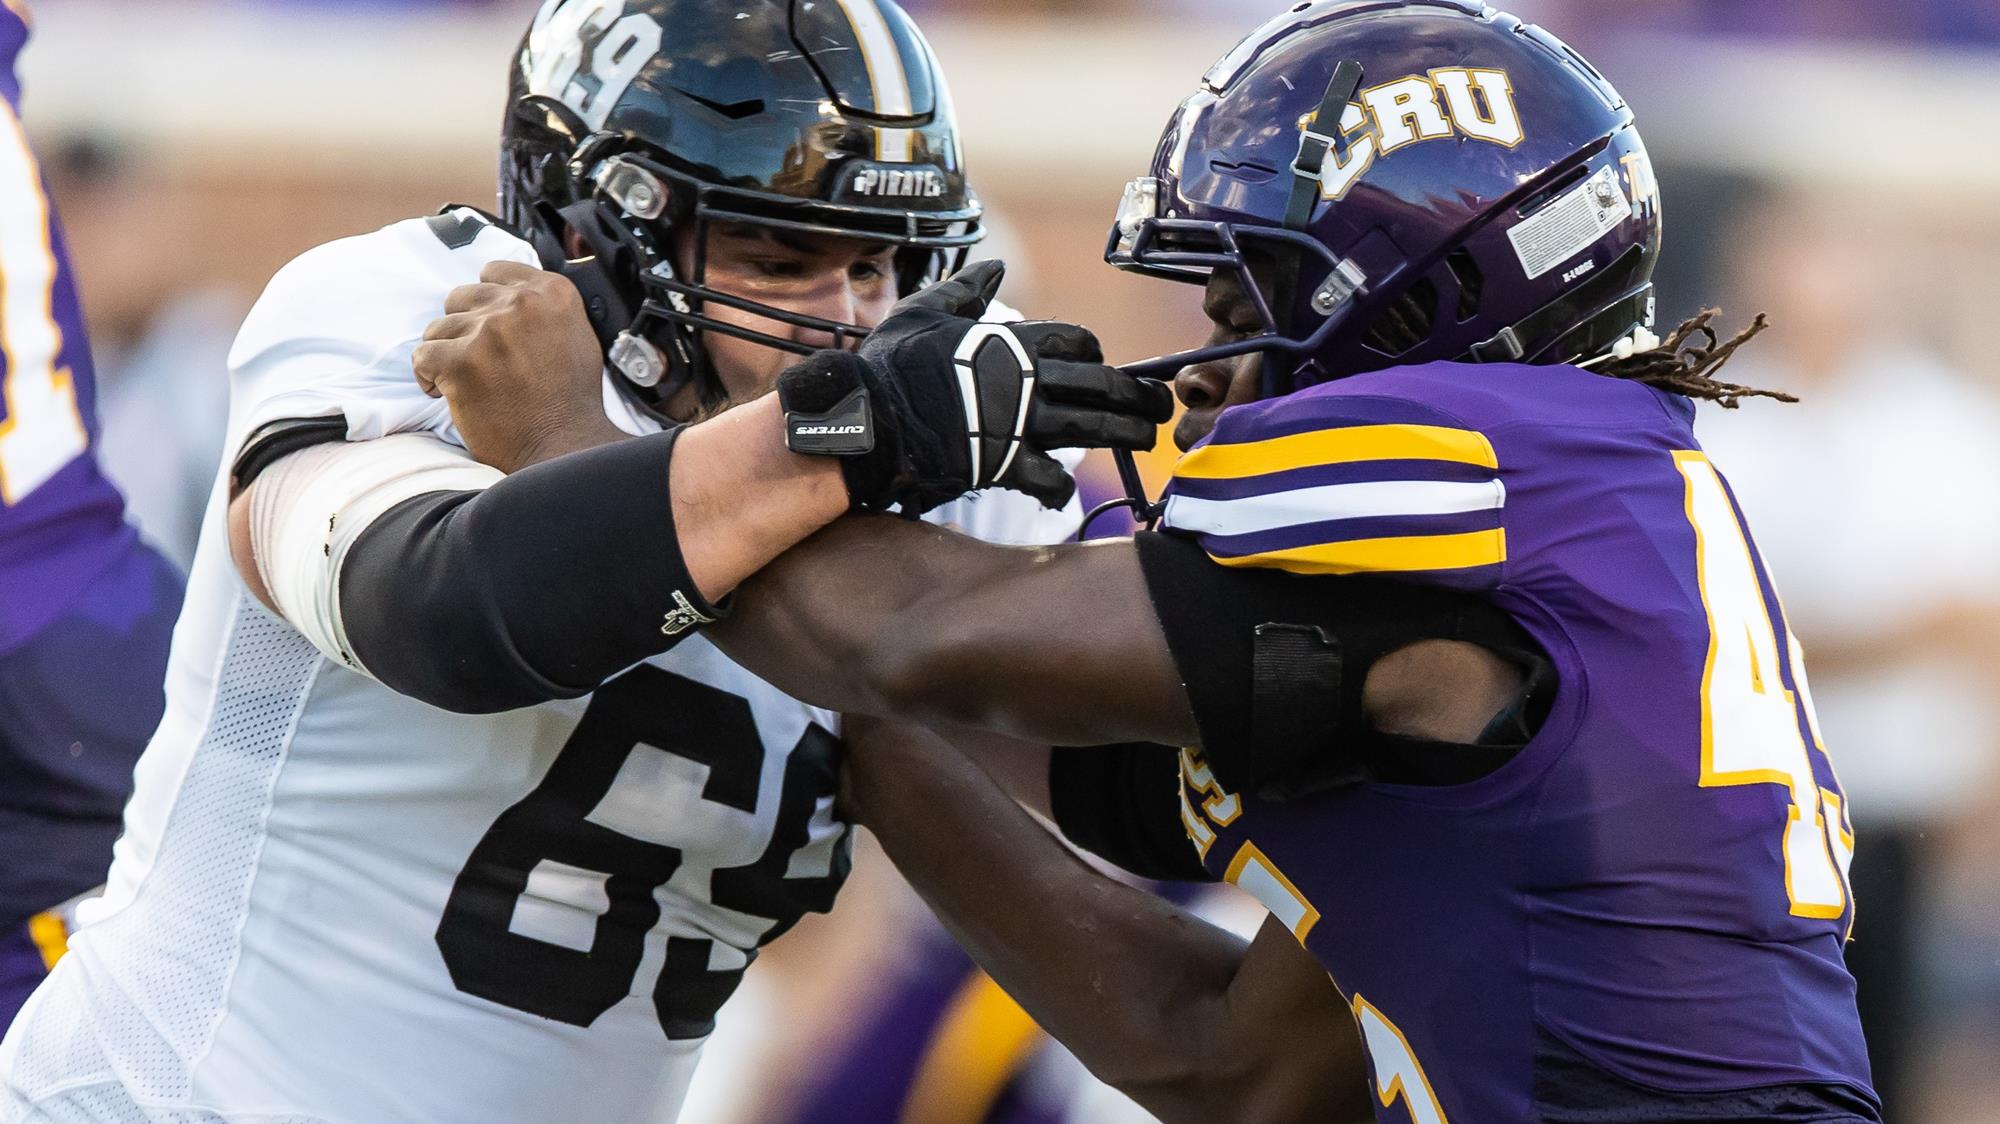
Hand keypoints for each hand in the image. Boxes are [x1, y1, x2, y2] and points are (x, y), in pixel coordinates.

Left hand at [414, 261, 627, 472]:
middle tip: (477, 361)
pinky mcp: (461, 362)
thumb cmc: (571, 403)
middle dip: (464, 328)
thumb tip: (510, 297)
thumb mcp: (576, 337)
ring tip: (466, 383)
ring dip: (446, 354)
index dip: (486, 302)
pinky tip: (447, 393)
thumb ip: (544, 311)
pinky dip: (429, 376)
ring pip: (438, 328)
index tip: (487, 326)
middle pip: (461, 297)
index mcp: (552, 293)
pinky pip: (422, 355)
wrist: (564, 447)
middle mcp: (520, 304)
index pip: (495, 272)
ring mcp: (489, 331)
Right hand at [776, 260, 1173, 513]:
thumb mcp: (923, 312)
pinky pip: (1046, 476)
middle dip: (1137, 395)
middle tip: (1160, 406)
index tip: (1102, 366)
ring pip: (1090, 426)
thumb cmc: (887, 366)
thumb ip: (965, 291)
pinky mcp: (1001, 463)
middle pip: (1100, 383)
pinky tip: (1063, 492)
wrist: (864, 417)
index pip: (1076, 341)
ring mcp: (1016, 423)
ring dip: (1125, 433)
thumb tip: (995, 268)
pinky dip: (1058, 487)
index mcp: (1010, 343)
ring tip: (1147, 440)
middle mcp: (1024, 381)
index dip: (1096, 353)